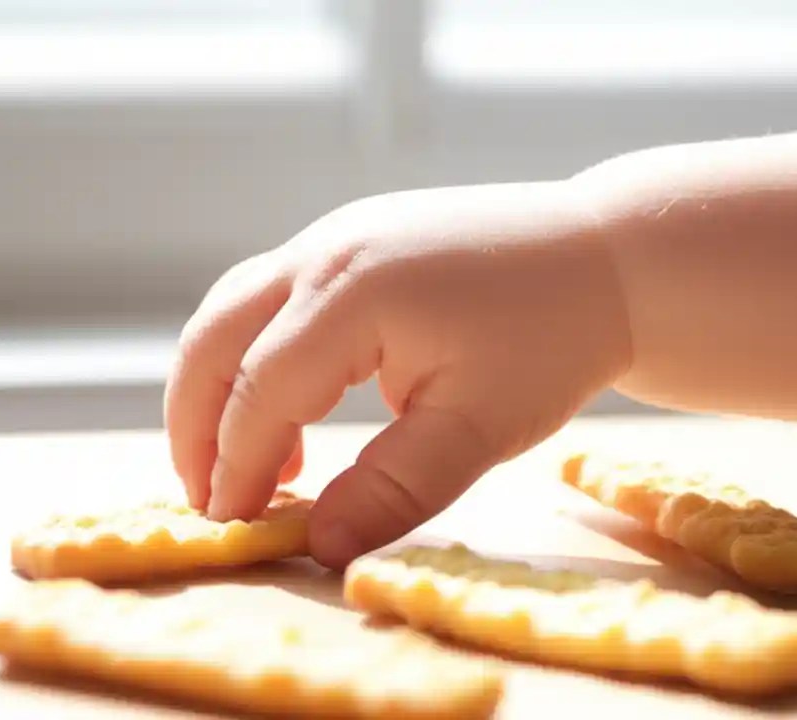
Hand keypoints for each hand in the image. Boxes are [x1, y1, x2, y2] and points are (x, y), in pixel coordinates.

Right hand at [164, 180, 630, 567]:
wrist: (602, 258)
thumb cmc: (550, 339)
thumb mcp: (479, 428)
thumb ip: (393, 489)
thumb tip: (317, 546)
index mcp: (353, 293)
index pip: (261, 390)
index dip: (238, 466)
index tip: (232, 529)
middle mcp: (325, 251)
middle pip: (214, 339)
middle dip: (194, 425)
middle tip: (208, 502)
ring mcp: (333, 236)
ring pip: (231, 312)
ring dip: (217, 389)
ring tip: (243, 469)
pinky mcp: (349, 242)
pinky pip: (271, 300)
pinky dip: (256, 360)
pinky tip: (294, 418)